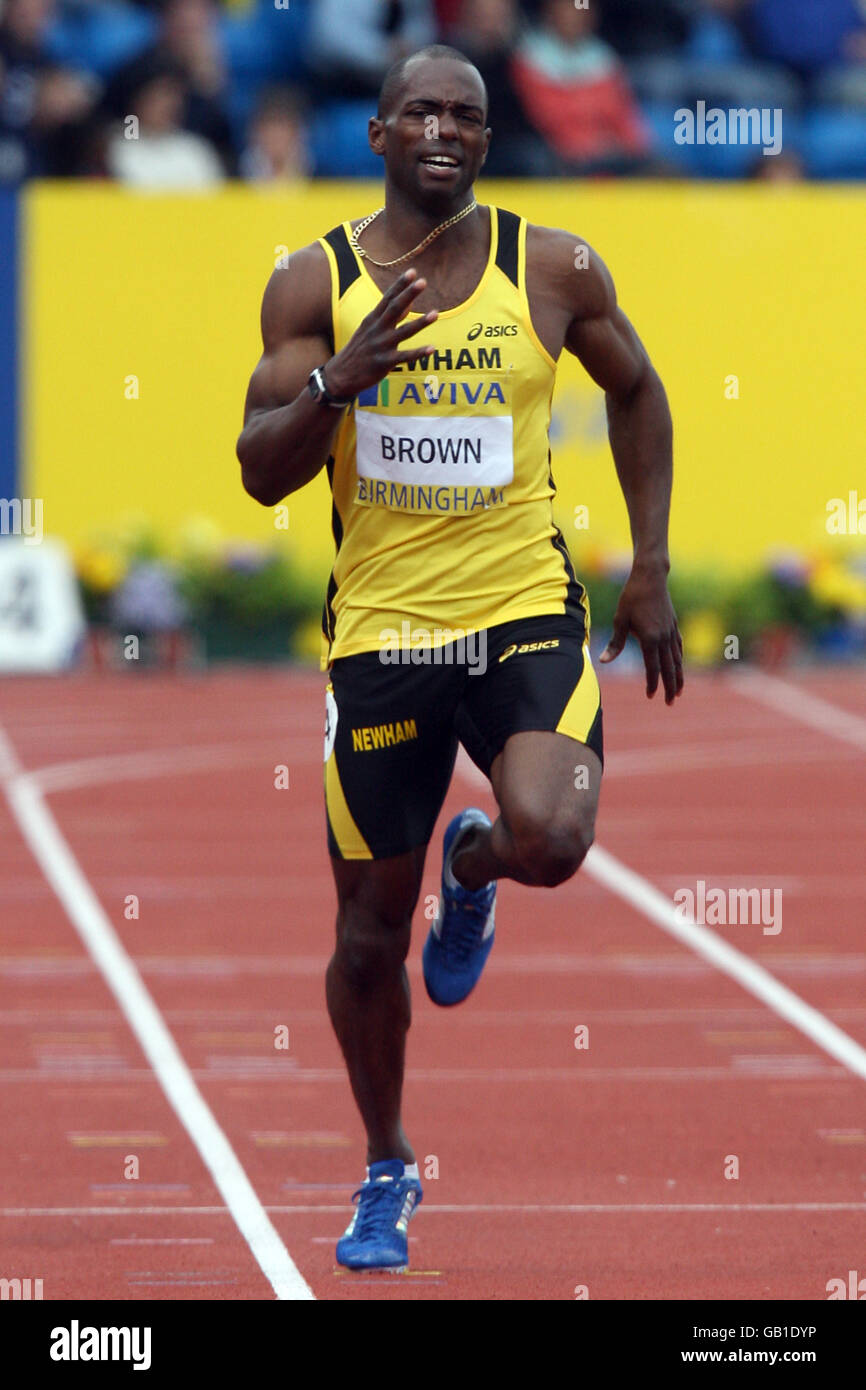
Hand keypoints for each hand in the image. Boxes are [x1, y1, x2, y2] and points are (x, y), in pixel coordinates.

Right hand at [325, 269, 436, 400]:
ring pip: (403, 332)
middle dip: (408, 294)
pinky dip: (418, 353)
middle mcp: (377, 330)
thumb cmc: (359, 350)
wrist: (340, 375)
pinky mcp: (384, 363)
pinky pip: (404, 357)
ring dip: (420, 323)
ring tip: (436, 314)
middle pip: (394, 308)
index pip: (388, 298)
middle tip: (423, 281)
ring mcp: (381, 346)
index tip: (413, 272)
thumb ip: (389, 317)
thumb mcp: (370, 330)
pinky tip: (432, 348)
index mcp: (373, 319)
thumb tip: (407, 305)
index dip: (400, 285)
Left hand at [600, 564, 683, 704]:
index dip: (652, 684)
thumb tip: (602, 661)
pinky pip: (679, 647)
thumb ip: (615, 644)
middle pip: (669, 668)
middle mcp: (664, 638)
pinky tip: (679, 666)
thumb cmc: (631, 598)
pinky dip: (679, 659)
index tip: (650, 696)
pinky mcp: (674, 625)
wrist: (650, 578)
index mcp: (650, 639)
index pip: (652, 668)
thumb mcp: (620, 620)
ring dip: (678, 677)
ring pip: (677, 660)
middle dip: (669, 687)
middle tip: (670, 702)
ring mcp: (671, 632)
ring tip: (679, 691)